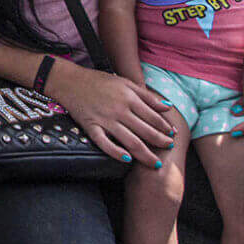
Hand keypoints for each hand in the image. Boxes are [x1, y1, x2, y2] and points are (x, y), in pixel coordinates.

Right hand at [49, 62, 175, 167]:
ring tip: (155, 163)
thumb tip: (168, 107)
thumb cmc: (99, 81)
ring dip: (145, 154)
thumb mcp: (125, 82)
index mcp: (129, 98)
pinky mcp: (91, 127)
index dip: (165, 127)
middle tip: (169, 149)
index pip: (153, 117)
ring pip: (130, 141)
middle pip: (145, 131)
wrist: (70, 81)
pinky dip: (116, 152)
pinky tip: (127, 160)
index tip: (173, 135)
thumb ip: (147, 96)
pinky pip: (105, 143)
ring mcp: (105, 120)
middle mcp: (119, 110)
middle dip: (160, 142)